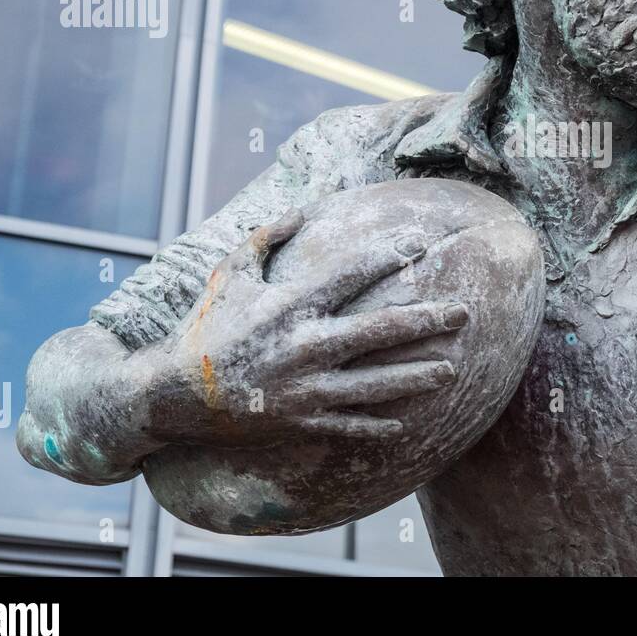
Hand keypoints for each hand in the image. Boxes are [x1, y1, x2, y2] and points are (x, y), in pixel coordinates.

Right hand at [145, 208, 464, 447]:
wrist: (171, 396)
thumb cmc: (204, 328)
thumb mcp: (228, 274)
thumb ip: (264, 238)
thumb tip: (299, 210)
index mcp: (290, 306)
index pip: (351, 275)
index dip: (389, 256)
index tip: (422, 243)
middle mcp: (304, 346)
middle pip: (380, 333)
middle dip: (427, 321)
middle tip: (465, 312)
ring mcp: (305, 389)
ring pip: (377, 385)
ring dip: (418, 377)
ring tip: (452, 370)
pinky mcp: (300, 421)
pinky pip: (349, 425)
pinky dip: (378, 425)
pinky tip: (407, 422)